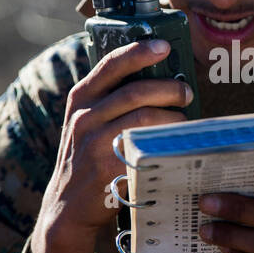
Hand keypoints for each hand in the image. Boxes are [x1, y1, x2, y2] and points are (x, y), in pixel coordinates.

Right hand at [28, 39, 192, 252]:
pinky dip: (167, 144)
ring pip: (146, 119)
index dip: (139, 51)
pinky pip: (147, 149)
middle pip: (137, 91)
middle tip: (187, 92)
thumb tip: (159, 79)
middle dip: (169, 88)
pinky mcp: (109, 169)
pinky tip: (178, 145)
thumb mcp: (87, 123)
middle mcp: (85, 117)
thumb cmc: (87, 158)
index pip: (111, 65)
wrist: (66, 207)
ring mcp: (95, 144)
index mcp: (81, 99)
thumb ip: (111, 101)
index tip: (164, 45)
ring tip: (186, 121)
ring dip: (174, 117)